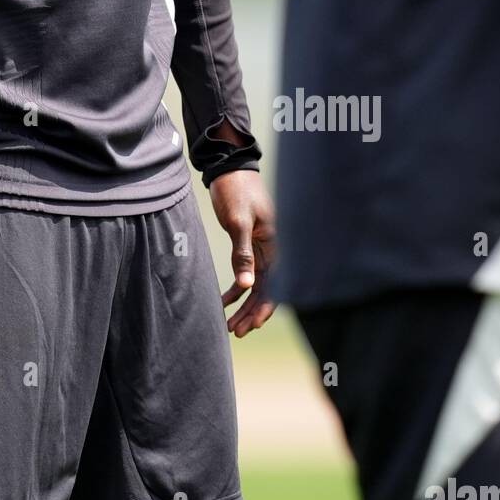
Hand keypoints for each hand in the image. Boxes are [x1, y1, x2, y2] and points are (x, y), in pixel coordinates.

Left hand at [210, 169, 275, 337]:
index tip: (251, 325)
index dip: (264, 307)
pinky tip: (222, 301)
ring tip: (228, 325)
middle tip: (234, 332)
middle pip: (265, 290)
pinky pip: (246, 273)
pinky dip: (236, 288)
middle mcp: (273, 249)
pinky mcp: (249, 245)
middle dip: (251, 312)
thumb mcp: (238, 221)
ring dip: (243, 305)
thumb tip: (246, 286)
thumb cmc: (236, 190)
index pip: (275, 284)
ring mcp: (262, 249)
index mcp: (277, 243)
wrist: (229, 168)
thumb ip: (242, 253)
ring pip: (255, 285)